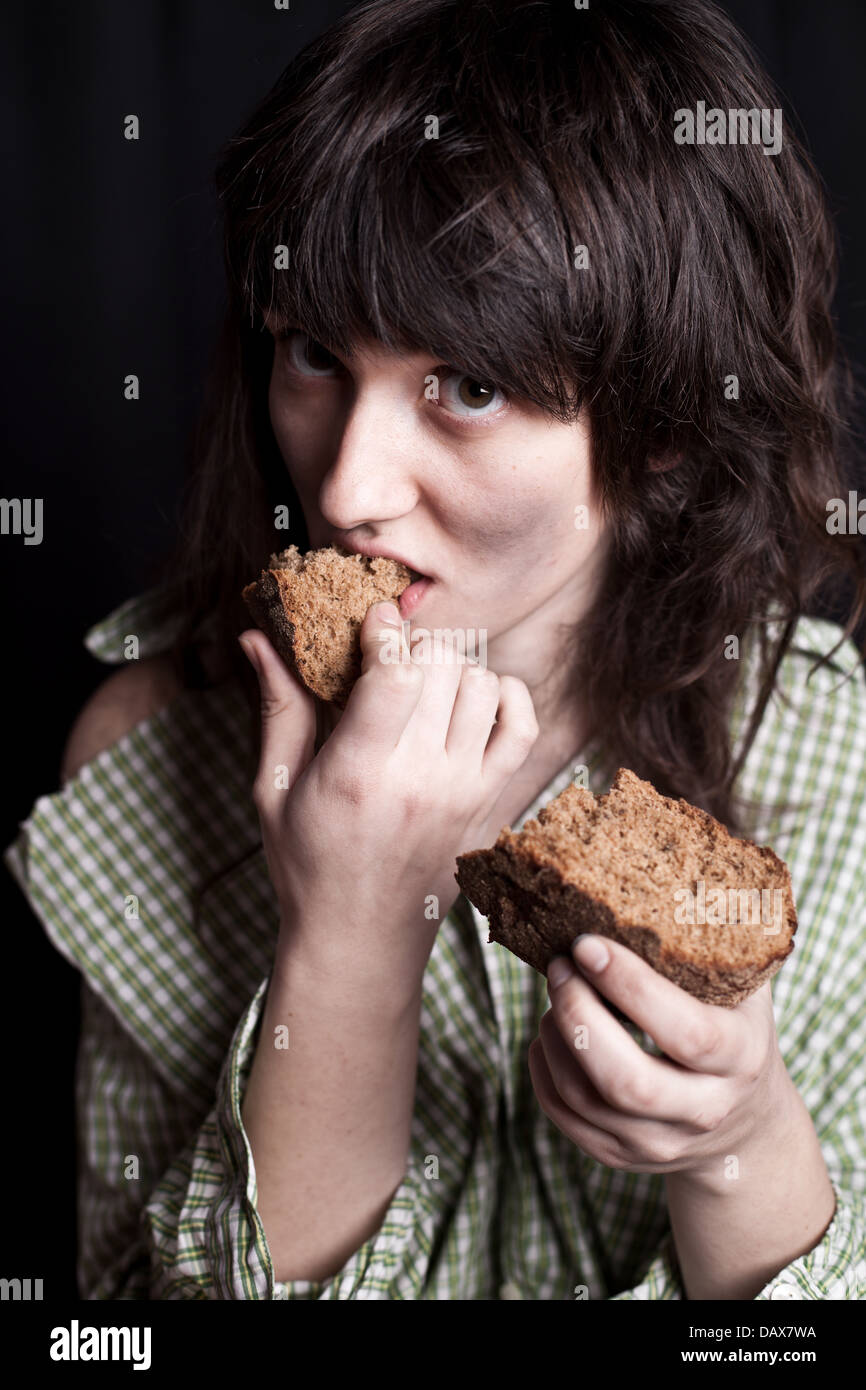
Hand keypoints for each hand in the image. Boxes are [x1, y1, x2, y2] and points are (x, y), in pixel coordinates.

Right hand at [238, 603, 538, 999]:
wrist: (361, 938)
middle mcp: (421, 779)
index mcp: (359, 772)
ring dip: (454, 668)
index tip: (369, 622)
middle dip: (415, 644)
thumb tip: (257, 637)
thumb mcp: (276, 788)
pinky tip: (472, 699)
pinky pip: (524, 726)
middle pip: (443, 666)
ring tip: (423, 684)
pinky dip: (507, 695)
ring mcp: (465, 791)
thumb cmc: (308, 864)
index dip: (383, 630)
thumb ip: (278, 708)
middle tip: (391, 659)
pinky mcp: (491, 803)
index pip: (395, 672)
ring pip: (483, 685)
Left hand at [528, 935, 790, 1181]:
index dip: (631, 987)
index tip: (588, 943)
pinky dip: (543, 1069)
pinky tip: (547, 1030)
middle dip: (579, 1015)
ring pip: (586, 1100)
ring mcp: (661, 1142)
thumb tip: (662, 862)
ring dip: (554, 1036)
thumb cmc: (733, 1027)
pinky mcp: (623, 1157)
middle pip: (628, 1082)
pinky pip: (566, 1118)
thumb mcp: (743, 987)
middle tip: (559, 966)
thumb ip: (714, 938)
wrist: (745, 1125)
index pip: (685, 1032)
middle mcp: (704, 1109)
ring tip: (555, 990)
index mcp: (739, 1058)